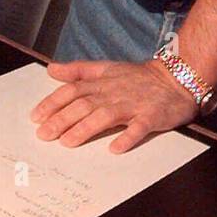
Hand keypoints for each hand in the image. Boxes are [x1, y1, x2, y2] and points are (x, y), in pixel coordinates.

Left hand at [31, 59, 198, 152]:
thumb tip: (52, 69)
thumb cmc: (141, 78)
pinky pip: (140, 127)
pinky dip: (128, 137)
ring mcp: (134, 104)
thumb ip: (79, 71)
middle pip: (85, 104)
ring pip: (106, 115)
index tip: (36, 117)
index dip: (53, 102)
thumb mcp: (109, 68)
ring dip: (86, 128)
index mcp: (104, 82)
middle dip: (62, 119)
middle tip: (44, 135)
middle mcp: (116, 92)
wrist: (179, 78)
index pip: (73, 90)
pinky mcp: (153, 116)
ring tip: (68, 142)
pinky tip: (115, 148)